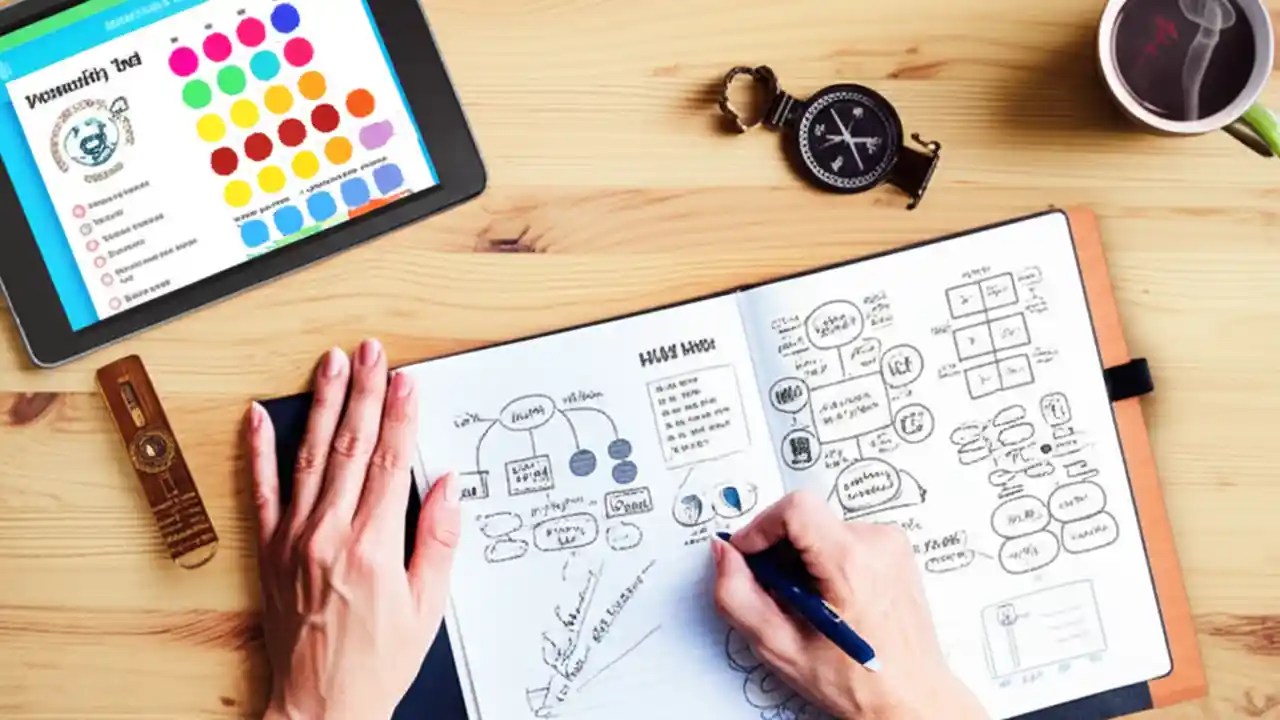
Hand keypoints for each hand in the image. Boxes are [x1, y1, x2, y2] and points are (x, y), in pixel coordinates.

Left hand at [246, 340, 460, 719]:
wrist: (319, 706)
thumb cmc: (375, 663)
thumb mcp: (426, 608)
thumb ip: (437, 542)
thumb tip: (445, 488)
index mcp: (371, 546)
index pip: (388, 462)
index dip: (399, 415)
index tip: (404, 379)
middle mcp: (328, 535)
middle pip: (348, 447)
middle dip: (362, 393)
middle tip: (369, 352)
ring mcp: (294, 539)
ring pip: (309, 457)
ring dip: (322, 406)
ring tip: (329, 365)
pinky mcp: (270, 551)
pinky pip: (262, 492)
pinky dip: (260, 452)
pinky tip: (261, 417)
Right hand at [712, 492, 986, 719]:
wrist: (911, 698)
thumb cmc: (859, 683)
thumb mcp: (781, 647)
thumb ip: (738, 596)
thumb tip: (724, 555)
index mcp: (852, 563)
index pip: (795, 508)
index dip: (760, 528)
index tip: (748, 554)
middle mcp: (878, 543)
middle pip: (804, 519)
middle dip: (779, 552)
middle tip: (781, 596)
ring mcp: (891, 544)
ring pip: (820, 528)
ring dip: (802, 559)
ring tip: (810, 605)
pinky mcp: (894, 549)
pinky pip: (843, 537)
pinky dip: (825, 561)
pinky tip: (831, 599)